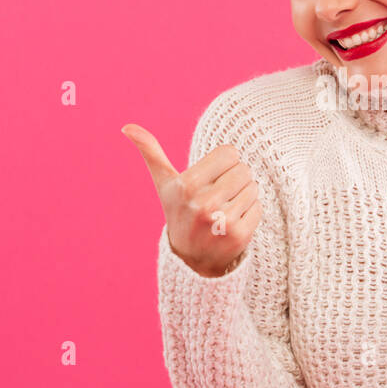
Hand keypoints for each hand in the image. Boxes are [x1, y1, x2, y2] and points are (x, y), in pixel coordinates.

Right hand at [121, 124, 261, 276]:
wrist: (189, 260)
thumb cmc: (179, 212)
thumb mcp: (164, 184)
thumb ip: (151, 152)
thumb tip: (128, 127)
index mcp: (186, 186)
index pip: (229, 153)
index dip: (224, 163)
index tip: (212, 177)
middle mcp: (203, 204)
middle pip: (243, 169)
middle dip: (235, 179)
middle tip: (220, 194)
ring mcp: (222, 221)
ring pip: (253, 187)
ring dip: (244, 195)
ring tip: (225, 208)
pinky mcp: (239, 236)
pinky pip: (258, 207)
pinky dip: (250, 212)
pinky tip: (233, 222)